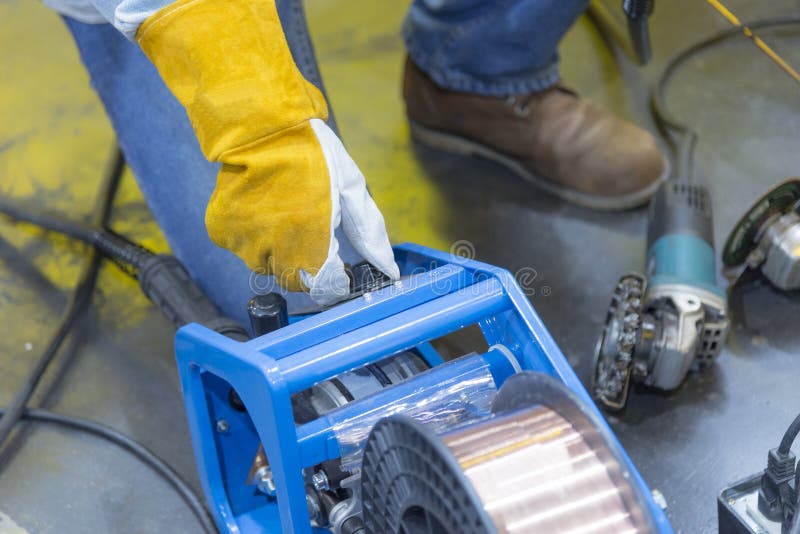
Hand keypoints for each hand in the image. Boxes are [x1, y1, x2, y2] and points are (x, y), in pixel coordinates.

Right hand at [205, 119, 398, 305]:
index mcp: (312, 242)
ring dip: (278, 252)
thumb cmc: (312, 154)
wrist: (261, 126)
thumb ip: (369, 232)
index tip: (339, 269)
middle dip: (308, 267)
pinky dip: (251, 237)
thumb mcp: (351, 188)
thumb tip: (387, 269)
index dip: (336, 281)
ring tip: (285, 214)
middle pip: (296, 281)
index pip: (326, 288)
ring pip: (266, 266)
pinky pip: (241, 248)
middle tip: (312, 235)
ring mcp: (245, 243)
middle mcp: (276, 249)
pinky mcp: (221, 231)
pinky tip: (261, 210)